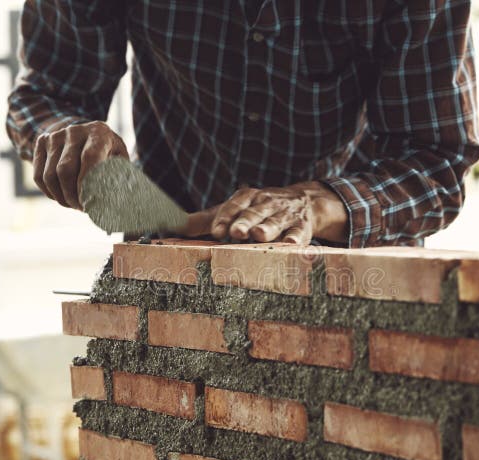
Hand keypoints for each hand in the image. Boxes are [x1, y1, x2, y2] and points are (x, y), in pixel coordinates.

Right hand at [32, 121, 127, 209]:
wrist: (85, 134)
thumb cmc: (108, 153)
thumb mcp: (119, 160)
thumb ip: (121, 181)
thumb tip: (125, 215)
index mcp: (99, 133)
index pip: (89, 158)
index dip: (87, 183)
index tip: (89, 203)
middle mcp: (75, 130)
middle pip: (65, 169)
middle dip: (72, 196)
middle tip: (82, 208)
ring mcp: (55, 135)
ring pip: (49, 176)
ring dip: (61, 197)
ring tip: (73, 205)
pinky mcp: (42, 142)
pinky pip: (39, 176)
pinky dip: (49, 193)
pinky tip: (61, 198)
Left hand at [181, 182, 347, 243]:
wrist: (305, 201)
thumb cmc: (261, 209)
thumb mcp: (236, 209)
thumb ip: (206, 219)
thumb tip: (172, 226)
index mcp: (246, 198)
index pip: (233, 206)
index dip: (225, 217)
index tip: (217, 231)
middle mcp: (265, 203)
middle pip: (253, 213)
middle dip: (245, 221)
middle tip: (236, 232)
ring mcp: (285, 214)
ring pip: (275, 221)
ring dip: (268, 228)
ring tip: (260, 235)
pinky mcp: (302, 226)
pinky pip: (299, 232)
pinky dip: (296, 237)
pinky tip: (292, 243)